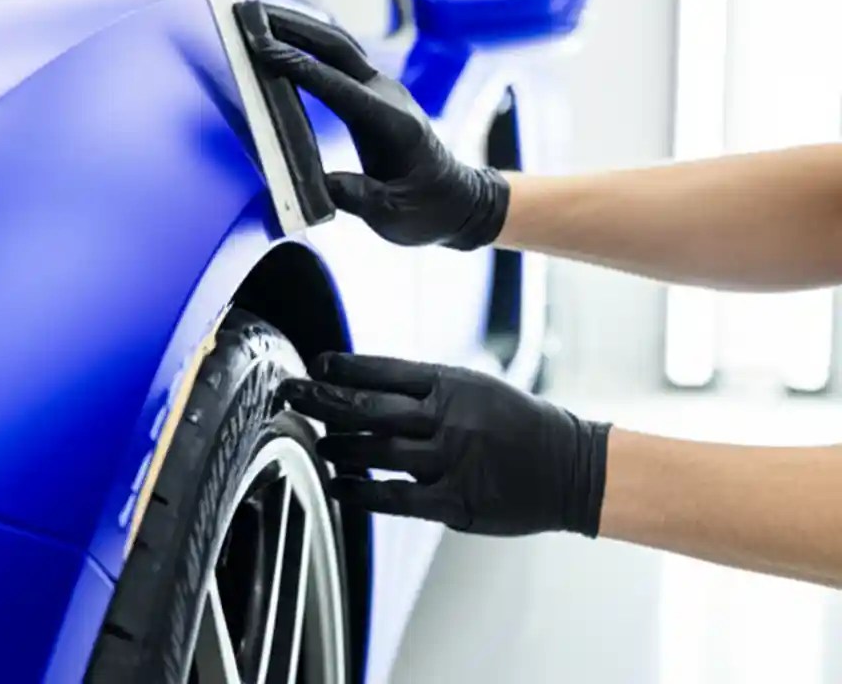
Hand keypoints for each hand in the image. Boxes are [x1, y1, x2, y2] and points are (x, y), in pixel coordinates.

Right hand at [245, 5, 509, 249]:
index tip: (265, 51)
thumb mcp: (392, 216)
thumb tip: (315, 182)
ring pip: (340, 48)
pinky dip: (313, 45)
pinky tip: (289, 39)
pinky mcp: (376, 95)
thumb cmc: (428, 212)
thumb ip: (355, 196)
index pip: (339, 89)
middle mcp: (389, 98)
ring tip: (264, 18)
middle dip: (296, 31)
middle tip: (255, 18)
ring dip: (303, 30)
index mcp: (394, 126)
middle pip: (339, 50)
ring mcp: (384, 92)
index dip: (300, 69)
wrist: (459, 201)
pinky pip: (342, 61)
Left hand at [278, 353, 609, 536]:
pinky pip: (395, 497)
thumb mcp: (478, 388)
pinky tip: (340, 485)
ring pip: (376, 452)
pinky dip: (361, 491)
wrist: (574, 467)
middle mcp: (449, 419)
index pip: (386, 371)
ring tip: (317, 442)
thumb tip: (367, 386)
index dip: (345, 367)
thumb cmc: (519, 424)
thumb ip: (427, 390)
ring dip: (338, 446)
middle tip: (291, 394)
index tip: (316, 364)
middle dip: (323, 400)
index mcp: (454, 384)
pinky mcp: (456, 501)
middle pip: (370, 408)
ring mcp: (451, 461)